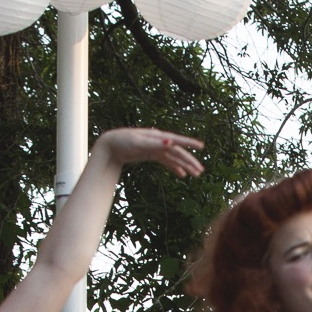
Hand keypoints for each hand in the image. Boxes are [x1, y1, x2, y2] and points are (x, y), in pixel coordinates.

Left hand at [92, 128, 206, 176]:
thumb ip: (155, 143)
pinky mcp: (151, 154)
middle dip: (189, 161)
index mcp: (158, 136)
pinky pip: (166, 161)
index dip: (190, 143)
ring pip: (174, 158)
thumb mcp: (138, 142)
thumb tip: (170, 141)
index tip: (201, 146)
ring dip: (184, 166)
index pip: (177, 140)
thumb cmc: (122, 142)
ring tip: (195, 174)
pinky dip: (174, 167)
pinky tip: (182, 175)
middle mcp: (159, 141)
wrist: (110, 146)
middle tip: (200, 171)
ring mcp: (156, 148)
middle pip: (178, 152)